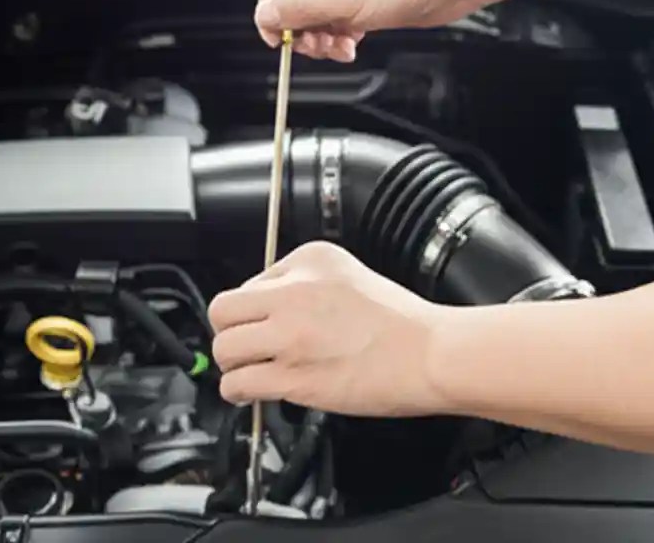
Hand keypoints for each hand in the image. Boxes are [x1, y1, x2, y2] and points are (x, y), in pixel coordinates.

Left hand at [208, 241, 453, 415]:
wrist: (431, 354)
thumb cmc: (400, 323)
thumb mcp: (348, 274)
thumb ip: (303, 282)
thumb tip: (265, 305)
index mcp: (308, 260)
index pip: (250, 282)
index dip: (254, 310)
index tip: (266, 325)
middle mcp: (293, 292)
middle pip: (222, 311)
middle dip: (228, 332)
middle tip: (244, 347)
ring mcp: (291, 335)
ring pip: (224, 348)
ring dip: (231, 365)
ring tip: (246, 372)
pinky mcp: (294, 376)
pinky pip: (238, 384)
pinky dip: (236, 392)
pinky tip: (247, 393)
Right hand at [254, 0, 475, 62]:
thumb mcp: (340, 0)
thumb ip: (297, 10)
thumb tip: (265, 17)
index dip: (274, 19)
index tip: (281, 44)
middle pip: (296, 5)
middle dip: (306, 32)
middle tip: (319, 47)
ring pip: (319, 17)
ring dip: (326, 39)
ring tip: (340, 47)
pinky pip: (340, 20)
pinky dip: (343, 37)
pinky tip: (352, 45)